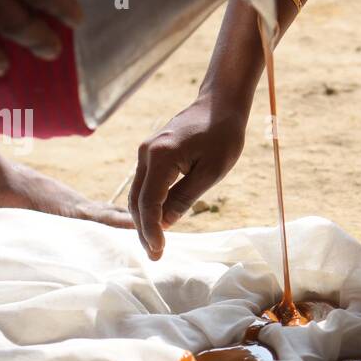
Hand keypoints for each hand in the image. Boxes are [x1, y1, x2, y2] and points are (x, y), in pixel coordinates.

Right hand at [129, 97, 247, 259]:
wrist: (220, 104)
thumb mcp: (211, 172)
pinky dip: (148, 205)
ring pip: (137, 194)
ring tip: (156, 244)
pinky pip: (144, 184)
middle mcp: (146, 154)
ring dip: (144, 219)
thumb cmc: (223, 136)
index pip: (148, 203)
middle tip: (155, 255)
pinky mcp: (151, 153)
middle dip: (144, 230)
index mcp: (161, 157)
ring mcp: (146, 152)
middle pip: (136, 201)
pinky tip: (158, 221)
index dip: (151, 230)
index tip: (158, 251)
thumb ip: (185, 197)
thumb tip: (166, 223)